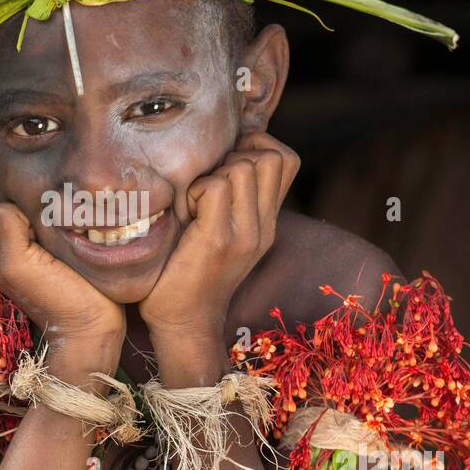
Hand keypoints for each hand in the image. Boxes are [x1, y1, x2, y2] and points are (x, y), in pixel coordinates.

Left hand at [0, 131, 124, 379]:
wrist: (90, 330)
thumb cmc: (57, 300)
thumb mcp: (22, 265)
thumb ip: (7, 231)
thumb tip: (4, 204)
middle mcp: (1, 246)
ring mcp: (23, 247)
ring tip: (9, 146)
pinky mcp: (46, 249)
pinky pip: (25, 213)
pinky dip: (25, 193)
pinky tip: (41, 178)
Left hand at [139, 131, 298, 355]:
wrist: (182, 323)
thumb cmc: (187, 272)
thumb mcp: (220, 231)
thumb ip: (229, 199)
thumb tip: (216, 153)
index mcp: (265, 221)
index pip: (286, 159)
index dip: (256, 145)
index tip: (224, 164)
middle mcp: (263, 226)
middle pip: (272, 156)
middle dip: (235, 154)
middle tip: (208, 184)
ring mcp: (245, 233)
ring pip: (244, 166)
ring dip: (212, 175)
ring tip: (194, 203)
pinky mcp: (219, 240)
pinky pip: (216, 187)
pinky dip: (194, 191)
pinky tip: (184, 215)